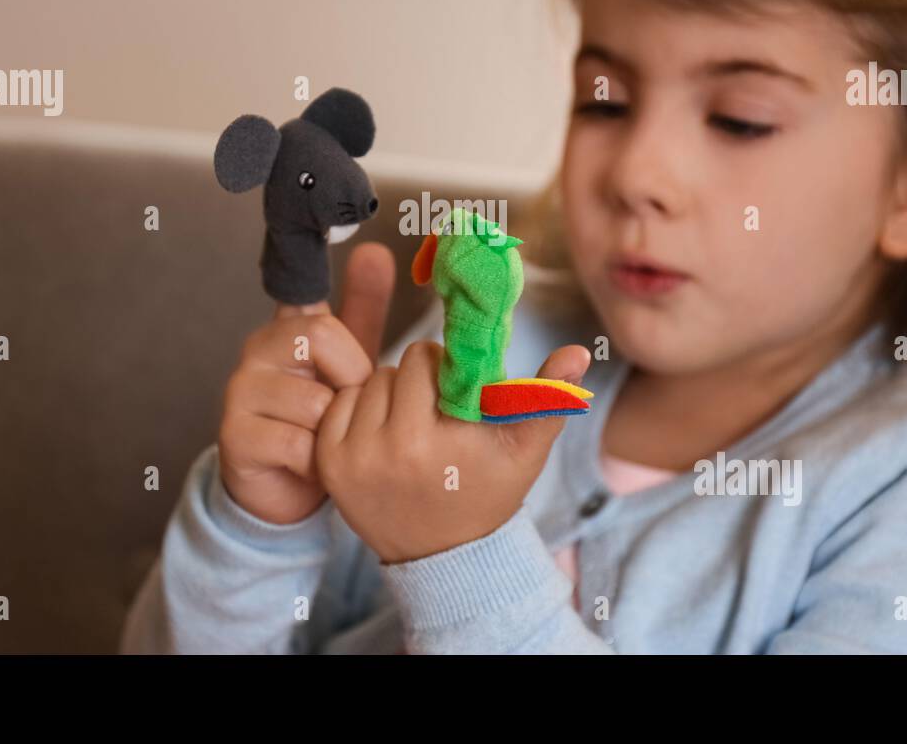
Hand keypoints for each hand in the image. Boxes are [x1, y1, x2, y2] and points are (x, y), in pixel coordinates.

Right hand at [218, 242, 395, 524]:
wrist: (285, 491)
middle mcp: (257, 351)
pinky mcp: (235, 436)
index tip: (357, 337)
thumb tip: (375, 251)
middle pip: (319, 336)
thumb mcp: (347, 365)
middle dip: (351, 381)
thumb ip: (362, 310)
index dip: (342, 314)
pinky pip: (296, 442)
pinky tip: (313, 468)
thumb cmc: (320, 422)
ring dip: (335, 432)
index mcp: (287, 329)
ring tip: (330, 443)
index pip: (318, 306)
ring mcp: (240, 392)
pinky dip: (316, 463)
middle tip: (350, 411)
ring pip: (314, 400)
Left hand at [315, 339, 590, 563]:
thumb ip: (550, 397)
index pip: (421, 357)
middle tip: (435, 414)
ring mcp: (348, 459)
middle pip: (391, 369)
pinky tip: (384, 439)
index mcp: (427, 439)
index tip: (456, 397)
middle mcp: (380, 449)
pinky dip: (359, 414)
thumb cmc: (488, 493)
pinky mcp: (326, 465)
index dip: (443, 369)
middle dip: (416, 382)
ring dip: (387, 396)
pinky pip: (337, 407)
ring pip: (364, 385)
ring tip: (411, 428)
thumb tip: (579, 350)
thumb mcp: (525, 450)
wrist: (445, 557)